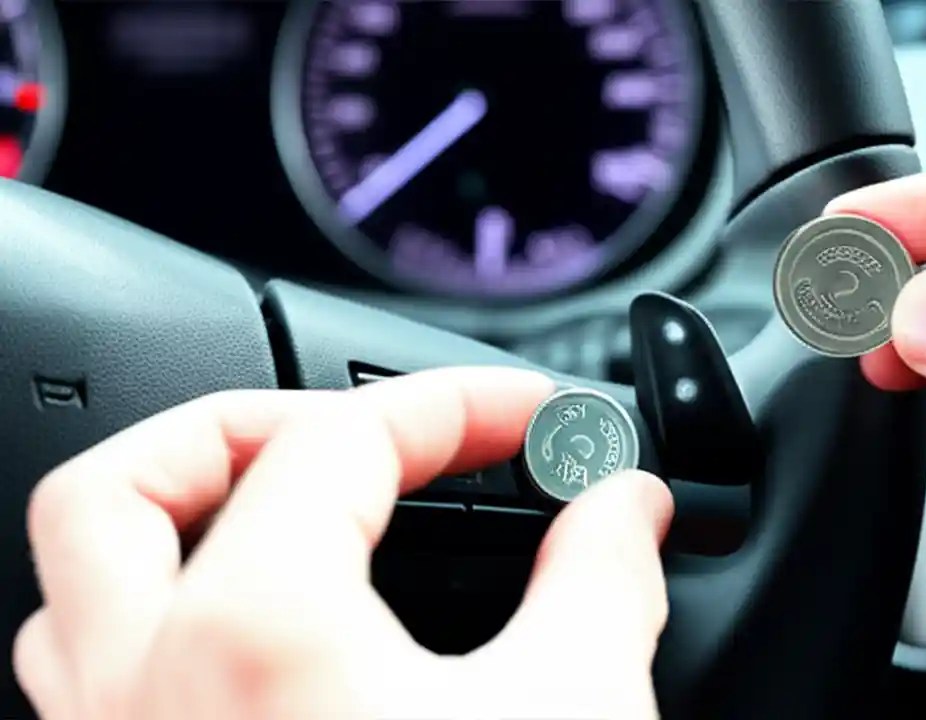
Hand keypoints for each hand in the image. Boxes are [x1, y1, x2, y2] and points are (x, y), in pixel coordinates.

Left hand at [13, 367, 672, 719]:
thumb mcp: (575, 710)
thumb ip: (605, 578)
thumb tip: (626, 508)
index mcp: (256, 635)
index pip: (341, 439)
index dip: (453, 404)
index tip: (530, 419)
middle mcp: (148, 695)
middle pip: (125, 482)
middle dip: (249, 421)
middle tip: (358, 428)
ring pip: (78, 591)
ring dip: (175, 518)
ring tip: (283, 506)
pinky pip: (94, 685)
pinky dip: (161, 624)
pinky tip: (263, 639)